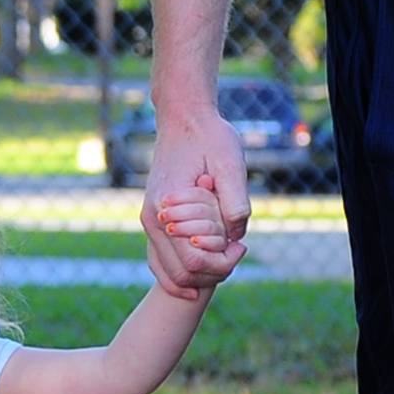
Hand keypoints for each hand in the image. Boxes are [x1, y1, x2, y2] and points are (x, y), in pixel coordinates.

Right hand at [140, 101, 247, 293]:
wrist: (184, 119)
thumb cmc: (210, 138)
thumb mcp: (230, 164)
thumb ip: (234, 201)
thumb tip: (236, 237)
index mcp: (167, 208)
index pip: (192, 261)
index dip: (222, 262)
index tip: (242, 244)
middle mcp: (152, 220)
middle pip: (181, 275)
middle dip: (214, 272)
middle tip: (238, 250)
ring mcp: (150, 222)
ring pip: (170, 273)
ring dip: (201, 274)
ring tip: (227, 253)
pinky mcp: (155, 221)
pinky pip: (162, 262)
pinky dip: (185, 272)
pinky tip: (209, 264)